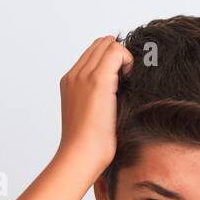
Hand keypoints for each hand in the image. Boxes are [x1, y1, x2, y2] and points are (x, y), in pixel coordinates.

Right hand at [53, 36, 133, 183]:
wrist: (81, 157)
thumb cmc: (91, 146)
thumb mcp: (93, 116)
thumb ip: (100, 98)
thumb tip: (122, 91)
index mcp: (70, 83)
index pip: (94, 53)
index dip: (112, 61)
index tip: (122, 82)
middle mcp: (74, 75)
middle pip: (101, 44)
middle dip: (118, 57)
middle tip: (127, 80)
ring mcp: (83, 76)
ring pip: (108, 43)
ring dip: (123, 58)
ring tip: (127, 83)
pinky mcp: (96, 80)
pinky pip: (116, 50)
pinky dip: (128, 61)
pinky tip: (129, 82)